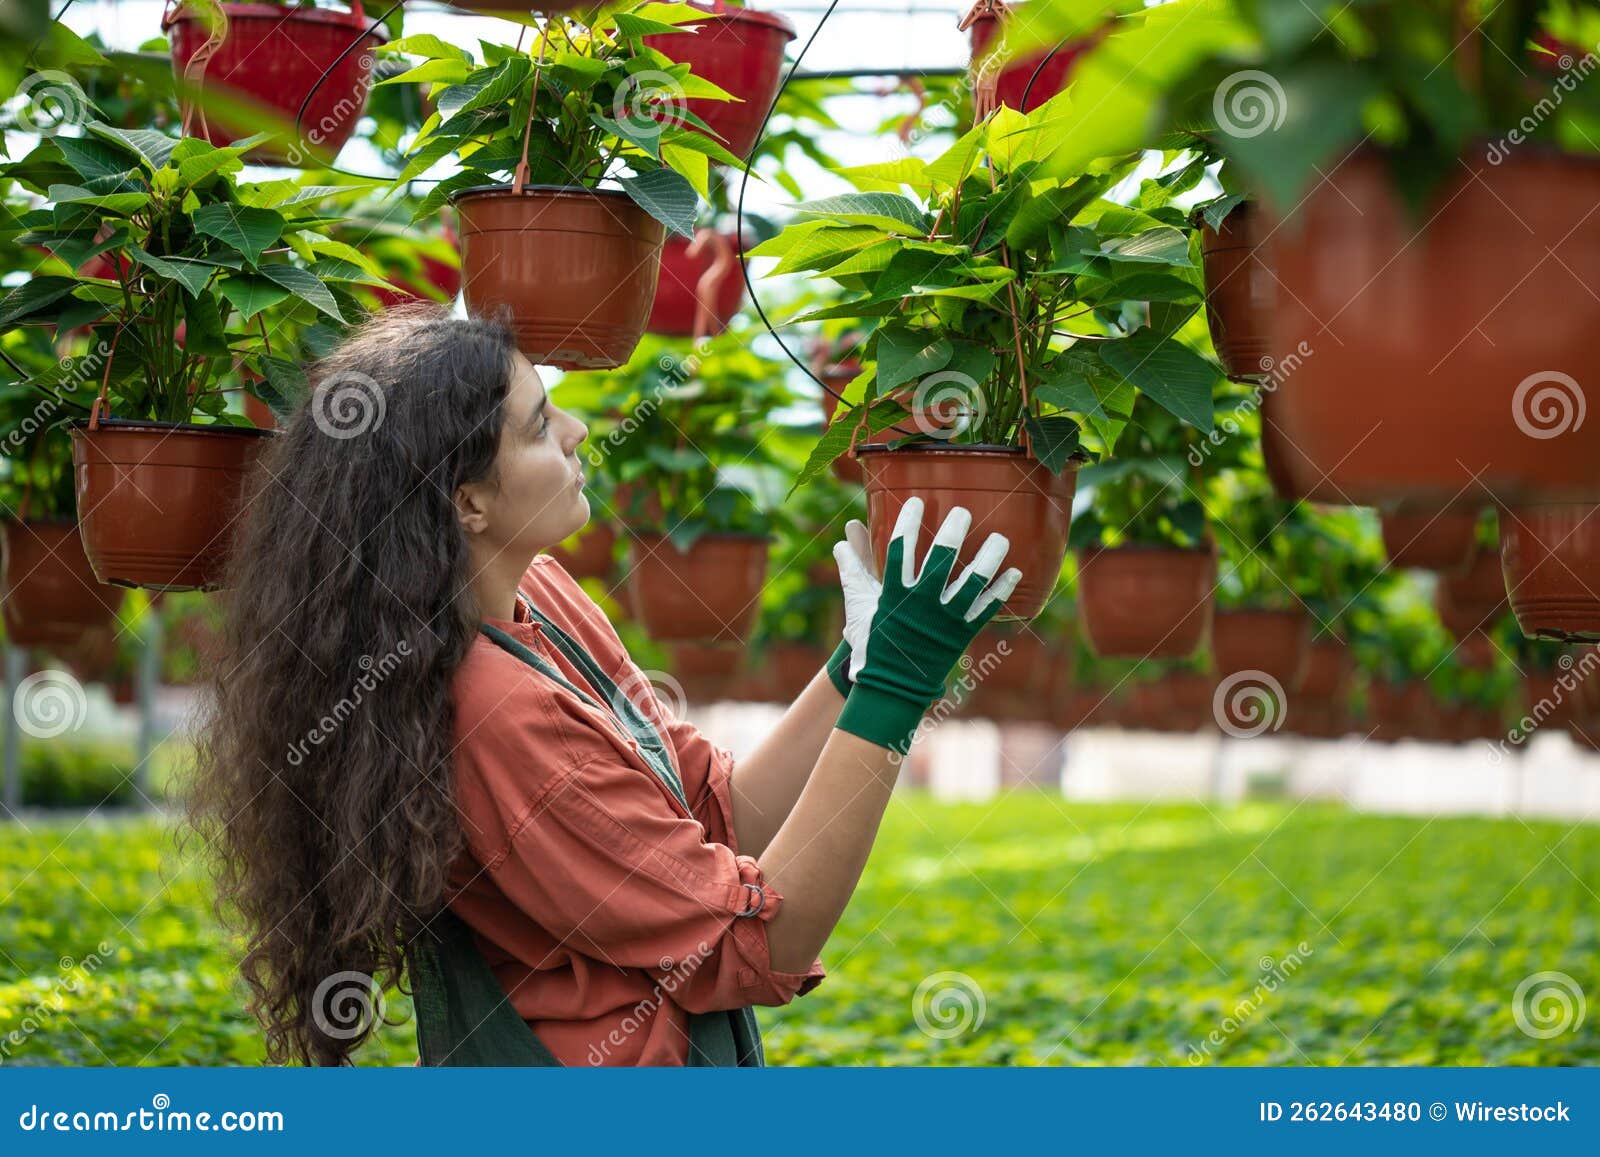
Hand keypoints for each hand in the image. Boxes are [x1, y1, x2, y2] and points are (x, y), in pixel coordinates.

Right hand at [835, 498, 1020, 752]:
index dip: (908, 522)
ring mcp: (944, 620)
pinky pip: (986, 609)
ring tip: (1001, 538)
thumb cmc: (871, 642)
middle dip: (953, 532)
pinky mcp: (961, 635)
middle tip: (963, 512)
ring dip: (989, 558)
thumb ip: (854, 569)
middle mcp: (921, 604)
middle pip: (940, 560)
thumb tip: (842, 538)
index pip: (900, 549)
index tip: (916, 501)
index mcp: (893, 593)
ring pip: (972, 582)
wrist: (890, 686)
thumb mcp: (859, 605)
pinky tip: (1015, 573)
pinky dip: (1001, 591)